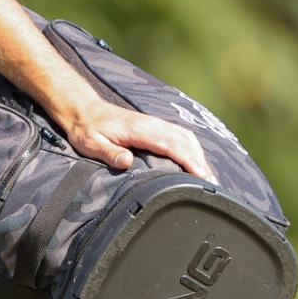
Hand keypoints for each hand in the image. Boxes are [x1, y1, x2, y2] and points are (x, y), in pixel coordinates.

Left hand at [57, 98, 219, 182]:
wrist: (85, 110)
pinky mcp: (156, 127)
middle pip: (185, 142)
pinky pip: (181, 137)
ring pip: (186, 138)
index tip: (201, 177)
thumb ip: (109, 153)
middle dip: (201, 163)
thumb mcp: (91, 144)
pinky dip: (193, 150)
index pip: (171, 145)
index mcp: (139, 129)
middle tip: (212, 188)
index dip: (189, 161)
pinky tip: (197, 164)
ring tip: (209, 180)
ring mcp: (156, 124)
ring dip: (200, 156)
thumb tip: (127, 162)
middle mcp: (152, 124)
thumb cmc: (87, 130)